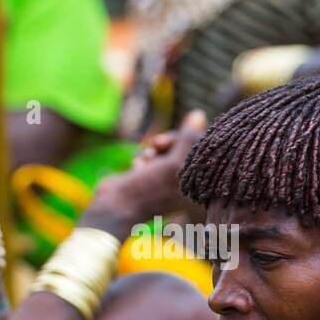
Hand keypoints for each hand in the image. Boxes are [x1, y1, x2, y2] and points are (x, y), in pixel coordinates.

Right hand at [83, 111, 206, 236]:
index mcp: (199, 186)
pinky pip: (153, 158)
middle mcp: (187, 185)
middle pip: (185, 149)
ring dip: (154, 150)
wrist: (117, 205)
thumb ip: (188, 138)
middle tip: (156, 144)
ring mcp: (168, 183)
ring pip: (167, 152)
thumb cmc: (150, 188)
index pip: (202, 151)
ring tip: (144, 158)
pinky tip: (136, 165)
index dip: (189, 139)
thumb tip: (199, 114)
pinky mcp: (152, 179)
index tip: (174, 141)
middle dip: (168, 144)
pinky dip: (144, 158)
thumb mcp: (173, 162)